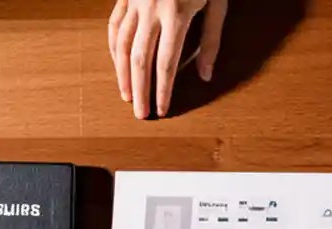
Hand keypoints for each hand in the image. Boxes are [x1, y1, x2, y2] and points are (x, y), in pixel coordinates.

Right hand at [109, 0, 227, 118]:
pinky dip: (114, 48)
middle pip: (141, 59)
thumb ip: (211, 39)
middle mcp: (151, 9)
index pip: (166, 63)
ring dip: (123, 74)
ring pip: (122, 44)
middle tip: (140, 114)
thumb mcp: (217, 4)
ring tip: (126, 96)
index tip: (161, 110)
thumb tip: (205, 76)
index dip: (163, 90)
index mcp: (176, 14)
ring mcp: (135, 1)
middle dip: (140, 90)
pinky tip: (118, 66)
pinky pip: (114, 25)